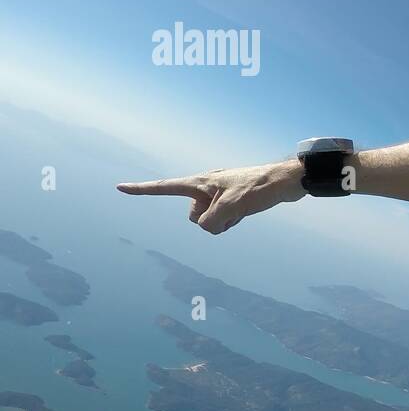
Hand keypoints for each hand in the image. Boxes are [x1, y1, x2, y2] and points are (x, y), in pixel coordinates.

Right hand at [117, 160, 305, 233]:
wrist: (286, 182)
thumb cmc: (259, 188)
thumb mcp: (232, 207)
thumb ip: (212, 221)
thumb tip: (207, 228)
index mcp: (200, 182)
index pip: (164, 187)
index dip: (142, 189)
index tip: (119, 187)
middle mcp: (206, 187)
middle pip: (193, 216)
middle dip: (209, 220)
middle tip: (232, 207)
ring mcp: (219, 195)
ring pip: (209, 221)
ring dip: (224, 222)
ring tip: (242, 208)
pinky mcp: (232, 202)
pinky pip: (224, 220)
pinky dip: (233, 221)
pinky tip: (247, 212)